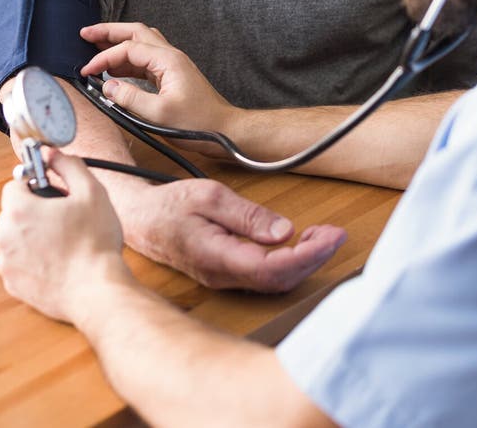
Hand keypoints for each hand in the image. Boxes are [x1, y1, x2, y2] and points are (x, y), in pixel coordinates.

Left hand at [0, 150, 130, 322]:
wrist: (96, 291)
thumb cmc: (94, 243)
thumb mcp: (91, 191)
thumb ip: (68, 165)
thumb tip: (52, 153)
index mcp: (19, 210)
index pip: (15, 183)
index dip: (37, 182)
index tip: (54, 189)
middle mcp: (4, 236)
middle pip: (14, 210)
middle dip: (36, 209)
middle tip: (65, 215)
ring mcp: (7, 263)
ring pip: (16, 236)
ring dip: (34, 234)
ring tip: (65, 240)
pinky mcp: (13, 284)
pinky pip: (20, 260)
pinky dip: (34, 258)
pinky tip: (59, 259)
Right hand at [80, 22, 236, 139]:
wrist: (224, 129)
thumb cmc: (198, 123)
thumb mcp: (159, 114)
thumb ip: (130, 98)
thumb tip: (107, 86)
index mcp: (168, 60)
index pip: (128, 48)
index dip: (104, 57)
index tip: (87, 71)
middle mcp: (170, 56)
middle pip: (136, 32)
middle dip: (109, 31)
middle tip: (85, 34)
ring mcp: (172, 65)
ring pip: (142, 43)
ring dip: (118, 43)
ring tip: (95, 47)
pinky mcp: (172, 76)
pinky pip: (145, 60)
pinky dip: (127, 60)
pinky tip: (115, 70)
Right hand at [122, 177, 345, 291]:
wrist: (139, 220)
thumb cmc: (168, 205)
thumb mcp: (208, 196)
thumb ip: (247, 215)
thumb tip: (284, 231)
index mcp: (218, 256)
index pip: (273, 267)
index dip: (307, 255)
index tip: (330, 236)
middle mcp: (224, 276)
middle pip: (281, 279)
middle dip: (315, 257)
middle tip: (337, 233)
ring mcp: (226, 278)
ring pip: (276, 280)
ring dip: (305, 259)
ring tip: (324, 234)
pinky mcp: (229, 274)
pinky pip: (266, 275)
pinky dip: (290, 260)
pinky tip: (300, 241)